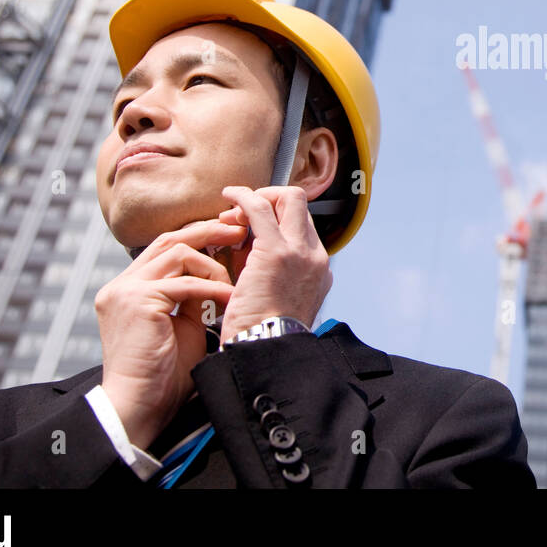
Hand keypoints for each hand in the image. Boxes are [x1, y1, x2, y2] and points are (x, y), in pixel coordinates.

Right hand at [95, 220, 244, 448]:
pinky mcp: (136, 301)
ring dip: (212, 267)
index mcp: (127, 288)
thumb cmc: (164, 374)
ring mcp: (125, 290)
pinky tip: (230, 299)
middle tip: (240, 232)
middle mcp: (121, 284)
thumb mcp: (182, 323)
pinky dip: (212, 289)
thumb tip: (217, 272)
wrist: (140, 406)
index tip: (230, 237)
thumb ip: (193, 296)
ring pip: (178, 253)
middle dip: (208, 232)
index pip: (165, 247)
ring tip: (231, 288)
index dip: (198, 238)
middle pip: (169, 240)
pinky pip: (185, 283)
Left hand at [216, 185, 332, 345]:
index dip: (275, 220)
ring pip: (287, 198)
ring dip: (257, 197)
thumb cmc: (263, 334)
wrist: (265, 350)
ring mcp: (299, 251)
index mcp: (318, 270)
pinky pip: (259, 207)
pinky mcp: (276, 251)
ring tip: (232, 210)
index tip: (250, 230)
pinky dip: (242, 196)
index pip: (302, 227)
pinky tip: (228, 196)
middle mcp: (315, 256)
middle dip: (270, 200)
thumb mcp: (279, 301)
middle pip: (300, 205)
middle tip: (242, 215)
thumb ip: (272, 273)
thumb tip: (249, 251)